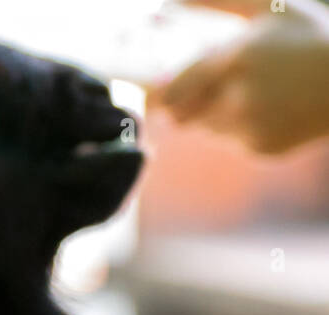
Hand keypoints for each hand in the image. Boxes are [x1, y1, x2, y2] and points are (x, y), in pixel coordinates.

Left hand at [150, 0, 328, 153]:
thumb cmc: (309, 38)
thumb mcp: (269, 7)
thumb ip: (219, 1)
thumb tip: (170, 1)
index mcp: (237, 59)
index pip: (174, 91)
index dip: (160, 96)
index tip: (157, 96)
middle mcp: (239, 97)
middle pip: (185, 115)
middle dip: (189, 106)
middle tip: (199, 96)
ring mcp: (249, 127)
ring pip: (208, 128)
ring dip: (217, 115)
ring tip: (255, 95)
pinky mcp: (259, 148)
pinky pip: (232, 141)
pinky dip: (242, 129)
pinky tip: (271, 110)